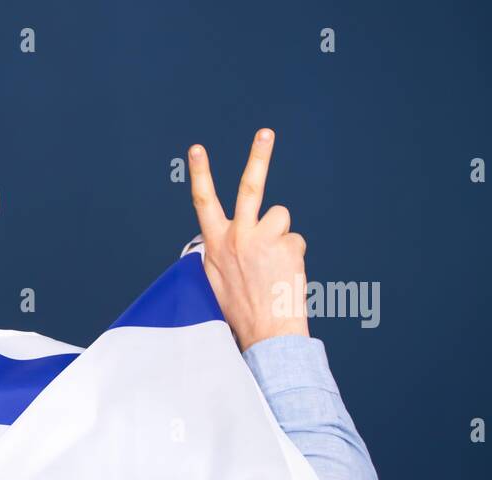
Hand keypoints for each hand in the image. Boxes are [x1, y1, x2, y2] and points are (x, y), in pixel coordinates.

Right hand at [188, 129, 307, 350]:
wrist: (265, 333)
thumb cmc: (240, 311)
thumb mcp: (216, 280)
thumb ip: (221, 253)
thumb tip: (230, 240)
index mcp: (215, 244)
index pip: (203, 202)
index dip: (199, 173)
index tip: (196, 149)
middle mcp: (237, 236)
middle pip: (250, 187)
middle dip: (258, 156)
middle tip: (266, 132)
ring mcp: (263, 238)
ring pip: (280, 217)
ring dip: (281, 237)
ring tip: (274, 265)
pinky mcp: (287, 243)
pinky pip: (295, 240)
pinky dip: (294, 256)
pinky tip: (286, 275)